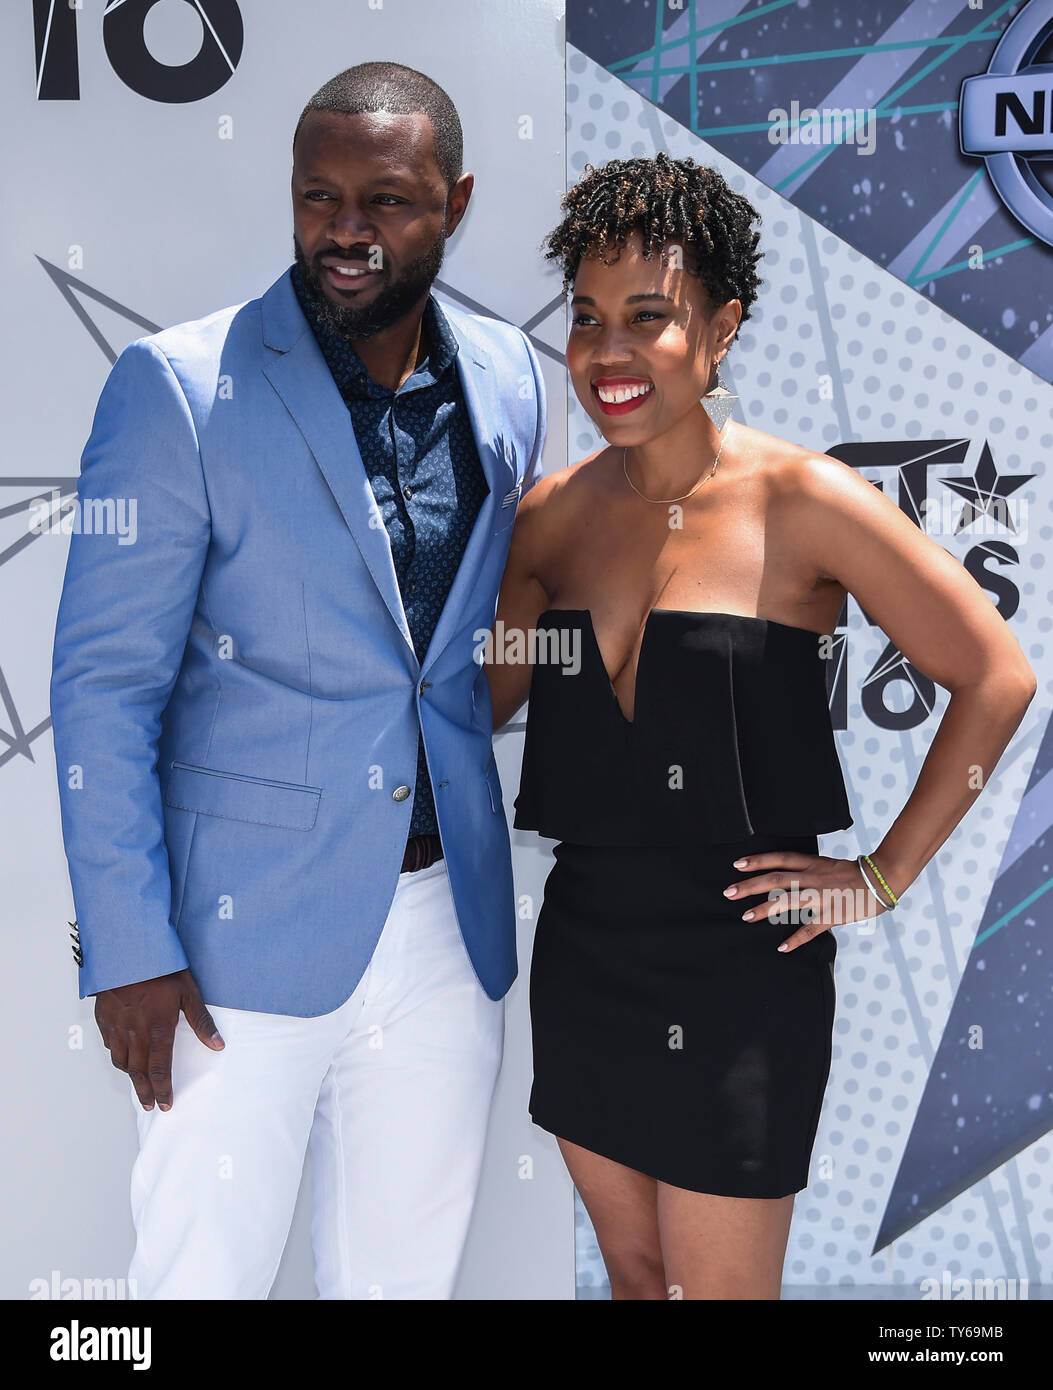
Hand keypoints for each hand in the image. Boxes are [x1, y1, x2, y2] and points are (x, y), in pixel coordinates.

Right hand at [94, 968, 223, 1110]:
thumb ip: (201, 1021)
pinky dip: (117, 1055)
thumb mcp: (189, 991)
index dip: (163, 1089)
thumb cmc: (162, 968)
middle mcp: (134, 1031)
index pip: (160, 1069)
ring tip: (139, 1084)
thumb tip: (218, 1045)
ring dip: (131, 1075)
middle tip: (150, 1105)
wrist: (129, 948)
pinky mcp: (103, 1016)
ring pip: (121, 1060)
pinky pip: (109, 1044)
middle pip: (138, 1071)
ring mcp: (116, 1025)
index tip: (166, 1104)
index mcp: (158, 1027)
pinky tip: (123, 1056)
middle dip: (145, 1091)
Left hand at [723, 850, 888, 952]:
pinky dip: (796, 939)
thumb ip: (808, 869)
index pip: (780, 859)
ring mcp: (821, 897)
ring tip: (746, 917)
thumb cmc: (855, 873)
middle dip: (750, 886)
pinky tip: (782, 947)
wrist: (881, 879)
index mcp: (812, 864)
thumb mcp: (827, 864)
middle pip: (776, 880)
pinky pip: (811, 929)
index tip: (738, 864)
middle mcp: (813, 879)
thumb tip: (788, 872)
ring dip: (765, 910)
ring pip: (788, 902)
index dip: (758, 860)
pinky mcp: (832, 915)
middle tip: (729, 892)